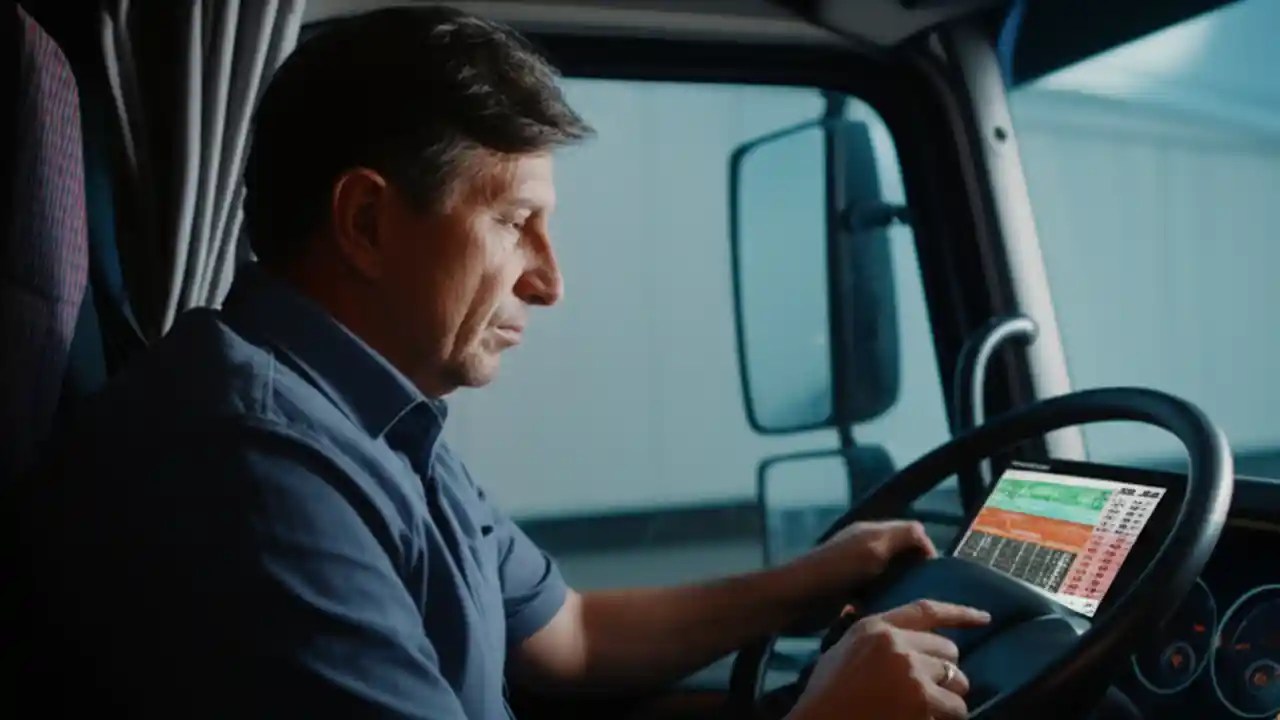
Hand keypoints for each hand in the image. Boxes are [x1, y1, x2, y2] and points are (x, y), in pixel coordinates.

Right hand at [788, 600, 991, 719]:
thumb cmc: (825, 692)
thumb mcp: (840, 649)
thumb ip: (866, 634)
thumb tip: (867, 615)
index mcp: (876, 628)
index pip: (927, 610)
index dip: (960, 613)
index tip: (985, 618)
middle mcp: (897, 644)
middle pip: (948, 651)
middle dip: (945, 671)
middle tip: (930, 688)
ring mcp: (912, 672)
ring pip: (957, 681)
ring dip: (948, 697)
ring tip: (929, 708)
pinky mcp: (922, 700)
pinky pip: (954, 708)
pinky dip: (945, 718)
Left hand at [793, 520, 938, 603]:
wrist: (797, 599)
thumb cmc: (836, 569)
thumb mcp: (874, 546)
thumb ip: (903, 536)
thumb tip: (925, 539)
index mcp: (872, 532)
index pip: (912, 533)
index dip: (927, 550)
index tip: (938, 576)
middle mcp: (865, 548)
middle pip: (902, 557)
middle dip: (915, 573)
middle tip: (927, 595)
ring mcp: (856, 572)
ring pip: (890, 579)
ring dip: (899, 591)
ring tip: (910, 607)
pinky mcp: (848, 595)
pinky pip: (875, 597)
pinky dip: (882, 604)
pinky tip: (887, 616)